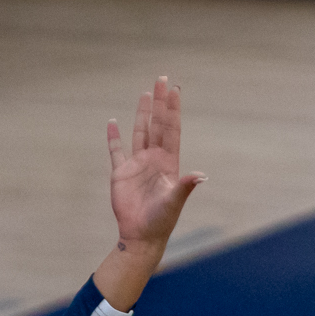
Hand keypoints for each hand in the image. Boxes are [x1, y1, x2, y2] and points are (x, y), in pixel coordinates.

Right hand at [106, 76, 205, 252]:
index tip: (175, 90)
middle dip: (160, 103)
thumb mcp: (174, 202)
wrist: (141, 236)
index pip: (171, 130)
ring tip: (146, 94)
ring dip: (142, 114)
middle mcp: (154, 160)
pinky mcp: (121, 173)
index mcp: (169, 163)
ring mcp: (137, 165)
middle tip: (162, 79)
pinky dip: (113, 137)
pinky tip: (113, 122)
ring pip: (140, 132)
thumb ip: (185, 187)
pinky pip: (116, 151)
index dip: (173, 110)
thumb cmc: (161, 221)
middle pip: (157, 125)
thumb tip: (202, 176)